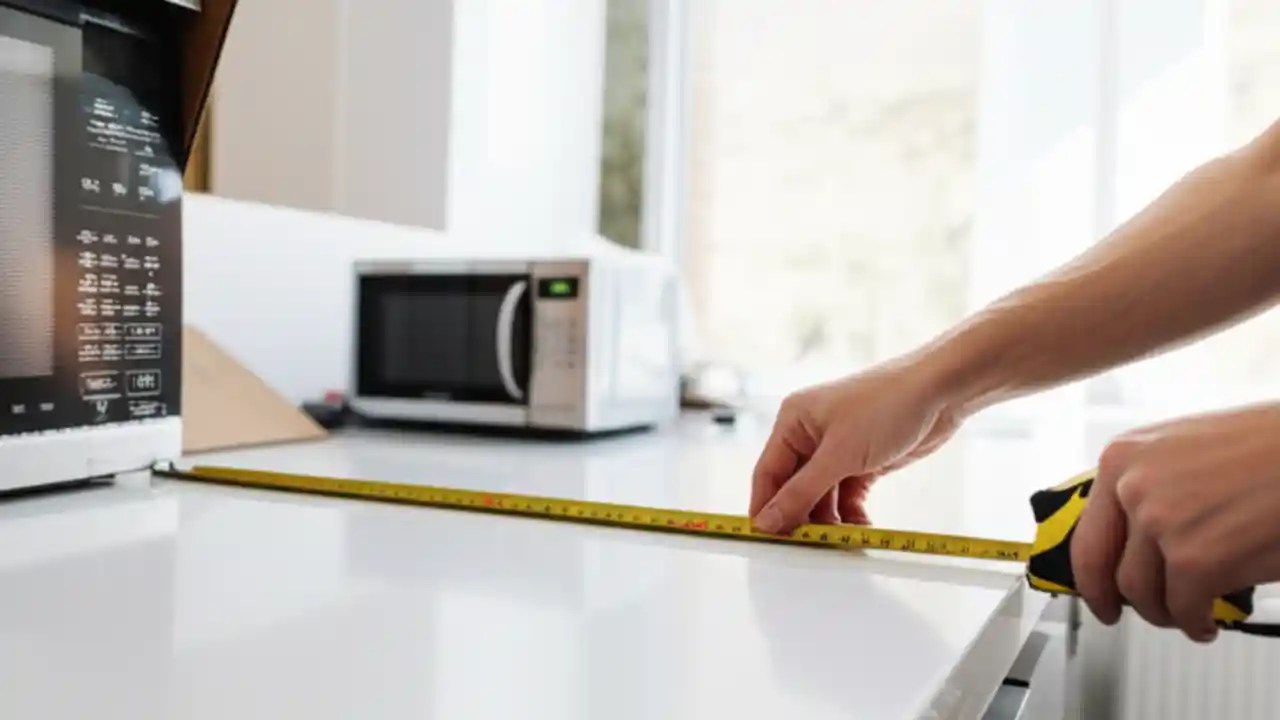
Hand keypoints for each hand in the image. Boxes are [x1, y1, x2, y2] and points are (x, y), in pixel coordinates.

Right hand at [749, 358, 963, 533]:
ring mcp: (837, 449)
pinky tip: (861, 529)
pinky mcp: (861, 461)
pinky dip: (852, 514)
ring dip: (830, 520)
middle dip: (803, 517)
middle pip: (793, 488)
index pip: (767, 474)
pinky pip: (847, 496)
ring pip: (821, 496)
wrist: (941, 392)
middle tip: (811, 546)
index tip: (770, 542)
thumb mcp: (839, 455)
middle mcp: (810, 435)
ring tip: (842, 540)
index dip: (766, 508)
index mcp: (793, 422)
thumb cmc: (887, 405)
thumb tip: (766, 521)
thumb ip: (800, 492)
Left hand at [1073, 403, 1279, 641]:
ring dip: (1165, 613)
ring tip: (1187, 614)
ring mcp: (1161, 523)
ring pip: (1143, 595)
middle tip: (1123, 615)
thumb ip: (1152, 486)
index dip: (1089, 574)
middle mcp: (1132, 487)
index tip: (1095, 593)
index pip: (1087, 532)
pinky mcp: (1197, 558)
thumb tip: (1135, 536)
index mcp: (1123, 457)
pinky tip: (1207, 623)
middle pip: (1104, 569)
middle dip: (1115, 602)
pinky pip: (1184, 608)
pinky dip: (1195, 623)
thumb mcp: (1184, 449)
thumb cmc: (1269, 447)